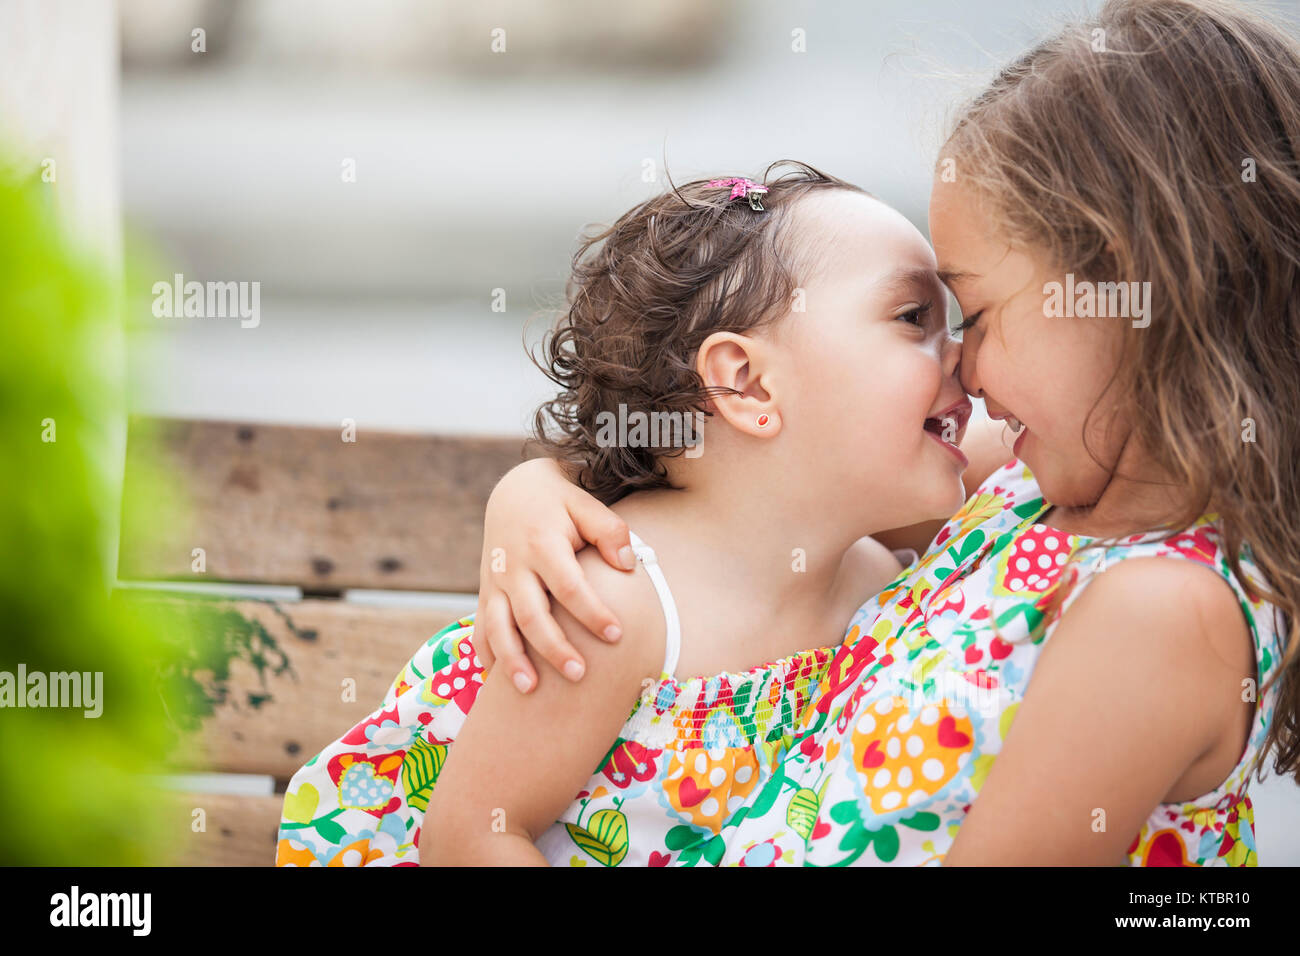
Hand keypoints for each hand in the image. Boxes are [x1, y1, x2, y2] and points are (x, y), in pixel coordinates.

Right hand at [474, 457, 636, 691]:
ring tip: (530, 690)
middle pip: (531, 615)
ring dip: (512, 660)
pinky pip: (480, 628)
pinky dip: (487, 655)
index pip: (568, 586)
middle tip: (579, 675)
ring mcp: (495, 581)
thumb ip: (610, 531)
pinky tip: (497, 683)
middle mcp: (513, 565)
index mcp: (541, 542)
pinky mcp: (485, 592)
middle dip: (553, 648)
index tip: (617, 635)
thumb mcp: (586, 505)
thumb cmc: (559, 504)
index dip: (592, 613)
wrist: (513, 492)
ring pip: (498, 627)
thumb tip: (627, 564)